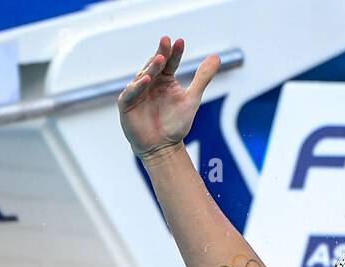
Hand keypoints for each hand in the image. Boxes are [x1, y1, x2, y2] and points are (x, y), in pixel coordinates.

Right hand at [117, 35, 219, 161]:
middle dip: (160, 53)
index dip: (175, 52)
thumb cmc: (175, 124)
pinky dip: (137, 86)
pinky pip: (131, 93)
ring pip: (143, 76)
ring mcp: (137, 92)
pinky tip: (146, 79)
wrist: (163, 148)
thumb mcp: (192, 98)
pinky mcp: (127, 105)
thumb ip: (203, 77)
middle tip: (166, 40)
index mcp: (164, 79)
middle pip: (154, 65)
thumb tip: (217, 56)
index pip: (170, 62)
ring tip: (160, 59)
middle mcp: (149, 82)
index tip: (181, 41)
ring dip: (151, 67)